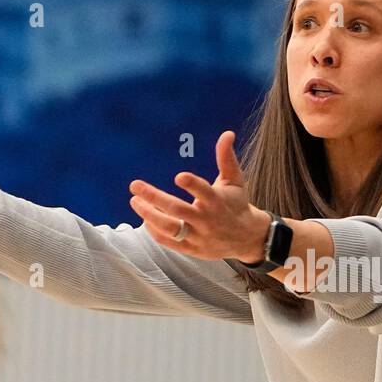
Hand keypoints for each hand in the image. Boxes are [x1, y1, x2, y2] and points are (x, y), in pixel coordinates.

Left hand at [128, 131, 270, 262]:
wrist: (247, 238)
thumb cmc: (236, 204)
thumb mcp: (235, 181)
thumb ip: (226, 158)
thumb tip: (227, 133)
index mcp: (217, 202)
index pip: (204, 192)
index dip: (193, 185)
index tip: (179, 176)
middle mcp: (207, 220)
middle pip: (177, 210)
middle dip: (154, 197)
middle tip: (135, 185)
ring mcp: (199, 236)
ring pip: (170, 228)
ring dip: (149, 215)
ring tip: (135, 201)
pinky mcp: (192, 249)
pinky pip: (169, 242)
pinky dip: (155, 230)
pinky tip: (145, 218)